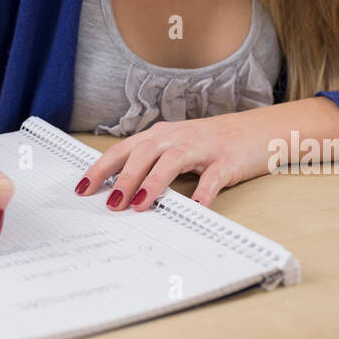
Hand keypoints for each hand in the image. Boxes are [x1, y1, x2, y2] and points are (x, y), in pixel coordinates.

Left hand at [74, 110, 276, 209]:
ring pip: (172, 160)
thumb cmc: (210, 144)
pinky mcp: (227, 161)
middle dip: (124, 177)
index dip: (101, 167)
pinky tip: (196, 207)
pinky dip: (203, 192)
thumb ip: (151, 163)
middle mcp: (178, 137)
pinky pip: (213, 177)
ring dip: (154, 182)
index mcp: (161, 136)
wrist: (256, 131)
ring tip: (139, 205)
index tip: (82, 188)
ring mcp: (203, 147)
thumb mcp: (176, 148)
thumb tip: (119, 190)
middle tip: (110, 203)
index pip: (124, 149)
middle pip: (143, 152)